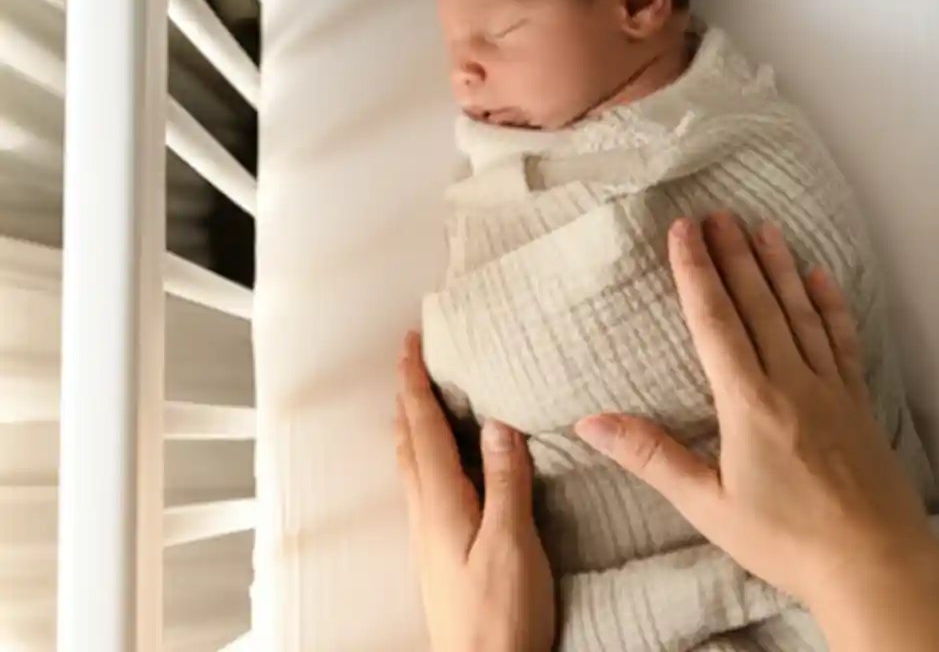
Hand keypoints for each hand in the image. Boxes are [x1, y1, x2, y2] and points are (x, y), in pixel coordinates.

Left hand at [396, 333, 554, 651]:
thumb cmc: (498, 615)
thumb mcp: (511, 544)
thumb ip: (507, 483)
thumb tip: (501, 423)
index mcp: (441, 502)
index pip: (423, 427)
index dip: (416, 382)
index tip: (411, 341)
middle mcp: (427, 512)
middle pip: (410, 440)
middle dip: (409, 395)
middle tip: (413, 356)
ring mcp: (430, 533)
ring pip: (414, 463)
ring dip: (416, 423)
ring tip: (424, 397)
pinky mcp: (442, 551)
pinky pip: (427, 485)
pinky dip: (429, 454)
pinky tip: (446, 462)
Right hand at [574, 213, 938, 649]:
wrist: (875, 563)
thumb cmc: (788, 540)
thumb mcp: (708, 506)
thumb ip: (652, 457)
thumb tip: (590, 424)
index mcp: (749, 402)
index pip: (715, 321)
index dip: (696, 272)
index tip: (683, 229)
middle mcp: (791, 381)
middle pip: (757, 304)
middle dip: (733, 255)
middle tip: (717, 212)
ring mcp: (830, 387)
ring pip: (799, 312)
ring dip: (778, 266)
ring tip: (762, 227)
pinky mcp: (858, 402)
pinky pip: (841, 339)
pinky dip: (829, 304)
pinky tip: (820, 278)